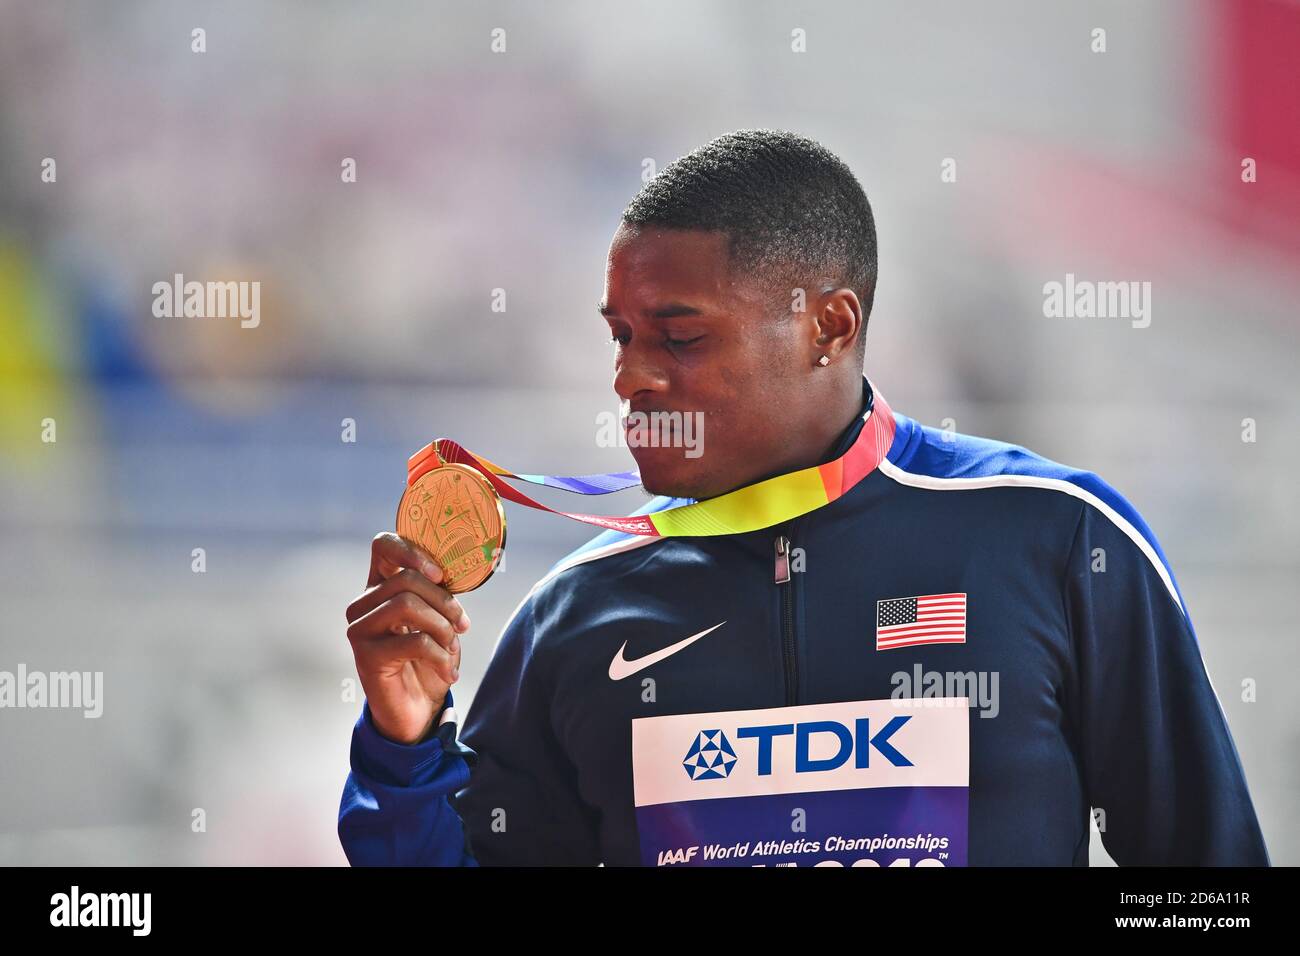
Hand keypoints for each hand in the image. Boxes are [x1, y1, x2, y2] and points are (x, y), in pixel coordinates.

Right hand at [345, 533, 470, 743]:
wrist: (418, 710)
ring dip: (443, 627)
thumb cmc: (429, 660)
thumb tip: (449, 572)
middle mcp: (363, 604)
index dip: (413, 550)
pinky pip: (414, 641)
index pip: (383, 545)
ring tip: (452, 649)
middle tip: (462, 625)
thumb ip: (438, 593)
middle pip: (406, 579)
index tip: (439, 574)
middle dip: (444, 601)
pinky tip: (448, 671)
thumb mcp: (438, 620)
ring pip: (407, 604)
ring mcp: (360, 630)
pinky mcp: (366, 657)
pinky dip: (441, 655)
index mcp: (380, 587)